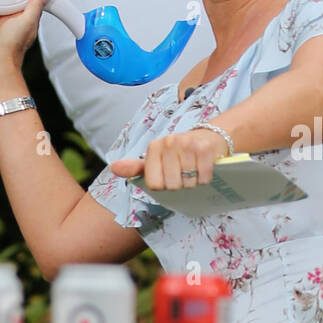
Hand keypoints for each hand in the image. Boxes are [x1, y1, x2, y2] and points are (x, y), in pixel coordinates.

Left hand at [111, 127, 228, 190]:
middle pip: (173, 186)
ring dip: (194, 182)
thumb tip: (113, 168)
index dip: (164, 186)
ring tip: (194, 169)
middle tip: (183, 173)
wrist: (209, 136)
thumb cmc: (178, 152)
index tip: (169, 177)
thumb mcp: (155, 158)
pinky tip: (204, 168)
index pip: (155, 184)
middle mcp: (169, 143)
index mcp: (154, 147)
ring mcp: (188, 145)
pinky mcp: (205, 149)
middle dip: (180, 185)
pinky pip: (204, 178)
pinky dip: (205, 178)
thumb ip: (135, 167)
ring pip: (189, 183)